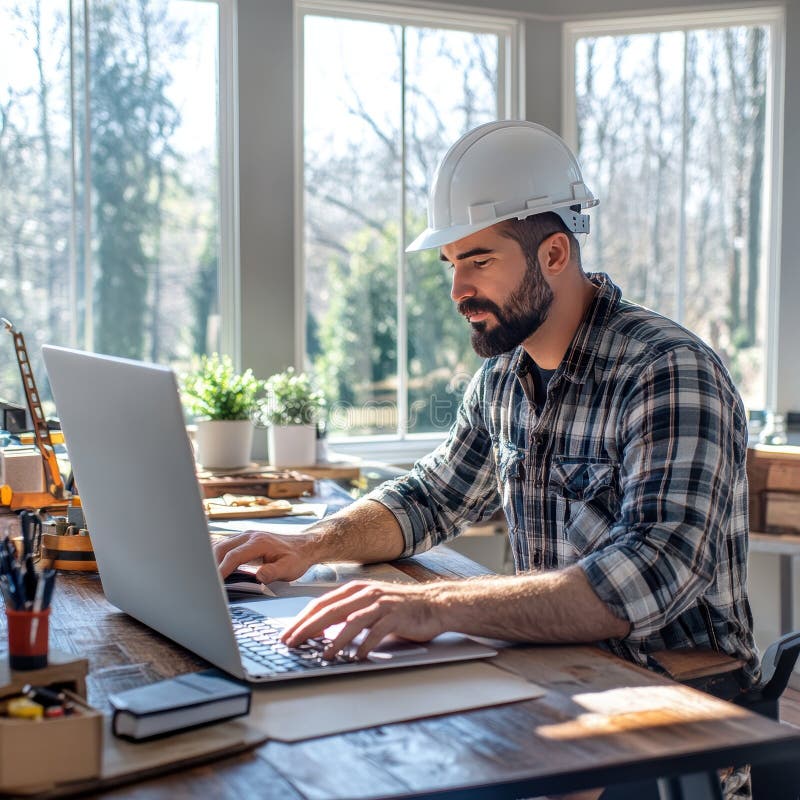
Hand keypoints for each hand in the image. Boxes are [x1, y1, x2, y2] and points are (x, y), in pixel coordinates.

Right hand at [213, 531, 314, 582]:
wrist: (304, 546)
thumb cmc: (296, 557)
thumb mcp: (289, 568)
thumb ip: (274, 572)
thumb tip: (259, 576)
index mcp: (258, 542)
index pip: (234, 556)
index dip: (222, 569)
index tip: (214, 582)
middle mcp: (249, 536)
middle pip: (222, 548)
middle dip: (210, 564)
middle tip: (203, 581)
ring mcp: (245, 536)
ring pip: (221, 545)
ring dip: (211, 558)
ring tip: (203, 575)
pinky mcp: (244, 540)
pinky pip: (225, 546)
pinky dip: (216, 555)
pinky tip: (211, 566)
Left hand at [281, 580, 446, 659]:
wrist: (434, 604)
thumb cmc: (400, 608)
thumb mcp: (370, 606)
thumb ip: (348, 615)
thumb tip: (322, 632)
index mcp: (356, 590)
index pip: (322, 603)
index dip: (302, 619)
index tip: (287, 633)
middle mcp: (366, 594)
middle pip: (330, 611)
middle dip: (308, 628)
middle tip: (292, 643)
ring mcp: (381, 604)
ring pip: (351, 621)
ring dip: (335, 640)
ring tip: (323, 655)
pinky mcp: (395, 616)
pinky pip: (376, 633)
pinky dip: (364, 646)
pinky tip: (356, 657)